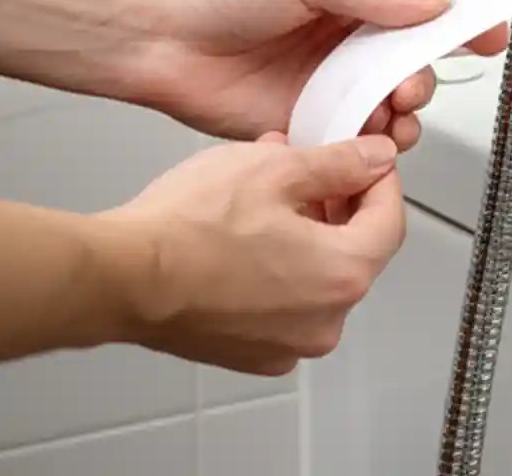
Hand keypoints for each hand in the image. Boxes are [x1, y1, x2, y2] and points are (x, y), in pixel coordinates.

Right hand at [99, 133, 404, 374]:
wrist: (121, 277)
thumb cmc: (188, 228)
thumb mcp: (275, 169)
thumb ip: (339, 164)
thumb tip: (375, 158)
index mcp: (344, 274)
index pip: (389, 220)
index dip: (379, 182)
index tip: (367, 161)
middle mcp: (327, 321)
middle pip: (355, 251)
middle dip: (337, 206)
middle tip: (309, 171)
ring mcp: (290, 344)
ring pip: (318, 278)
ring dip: (306, 237)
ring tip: (267, 197)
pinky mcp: (254, 354)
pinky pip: (285, 306)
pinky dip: (278, 273)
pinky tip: (246, 240)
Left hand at [130, 0, 507, 149]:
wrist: (156, 40)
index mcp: (351, 4)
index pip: (421, 15)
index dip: (461, 26)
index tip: (493, 35)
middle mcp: (346, 49)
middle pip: (415, 69)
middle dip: (424, 80)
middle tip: (407, 85)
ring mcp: (329, 90)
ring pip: (392, 111)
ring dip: (402, 115)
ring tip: (387, 114)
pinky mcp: (308, 127)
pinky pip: (354, 142)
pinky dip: (369, 144)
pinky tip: (362, 138)